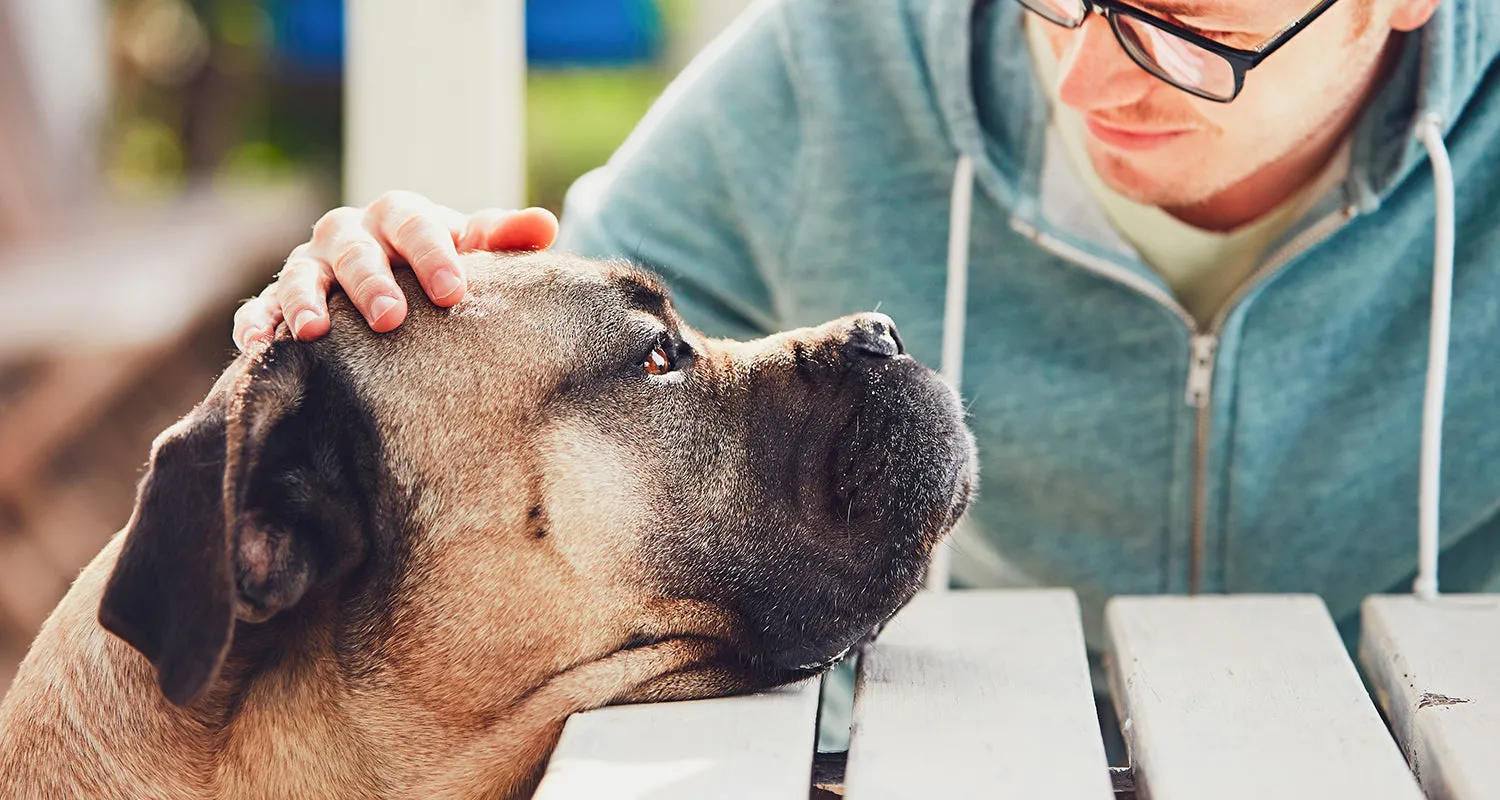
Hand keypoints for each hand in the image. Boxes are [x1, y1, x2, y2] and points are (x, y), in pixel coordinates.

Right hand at [233, 190, 558, 349]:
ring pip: (300, 275)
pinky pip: (260, 307)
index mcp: (399, 216)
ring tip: (313, 332)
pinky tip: (260, 346)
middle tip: (392, 318)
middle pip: (355, 250)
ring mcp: (311, 266)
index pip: (413, 224)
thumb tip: (546, 225)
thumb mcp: (475, 252)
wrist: (402, 284)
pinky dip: (257, 322)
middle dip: (371, 282)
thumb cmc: (443, 268)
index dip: (431, 254)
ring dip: (303, 300)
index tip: (453, 293)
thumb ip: (505, 238)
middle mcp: (349, 235)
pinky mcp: (280, 300)